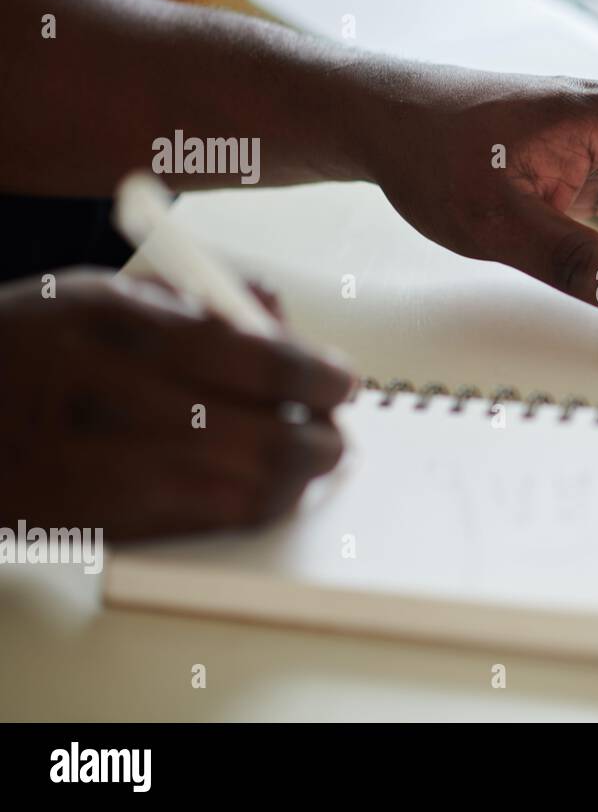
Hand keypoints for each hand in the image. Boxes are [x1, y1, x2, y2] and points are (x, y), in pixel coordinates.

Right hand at [0, 270, 354, 540]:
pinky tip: (264, 492)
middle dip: (321, 438)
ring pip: (247, 488)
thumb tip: (278, 313)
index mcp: (121, 324)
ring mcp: (106, 466)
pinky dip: (253, 507)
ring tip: (307, 462)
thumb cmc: (26, 352)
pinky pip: (206, 522)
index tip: (343, 382)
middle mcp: (115, 395)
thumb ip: (196, 304)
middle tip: (335, 433)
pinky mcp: (100, 519)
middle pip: (265, 433)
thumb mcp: (102, 297)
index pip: (258, 356)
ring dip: (296, 479)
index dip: (318, 376)